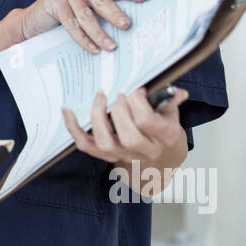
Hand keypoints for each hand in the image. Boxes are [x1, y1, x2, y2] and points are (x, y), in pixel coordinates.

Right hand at [13, 0, 149, 51]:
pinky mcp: (54, 1)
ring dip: (99, 33)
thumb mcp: (87, 5)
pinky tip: (93, 48)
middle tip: (126, 25)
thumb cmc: (68, 11)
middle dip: (114, 14)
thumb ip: (104, 7)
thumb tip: (131, 20)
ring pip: (86, 15)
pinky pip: (71, 23)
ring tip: (110, 46)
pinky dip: (83, 38)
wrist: (37, 18)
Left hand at [62, 85, 189, 165]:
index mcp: (164, 136)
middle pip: (128, 136)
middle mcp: (145, 150)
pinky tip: (67, 111)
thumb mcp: (170, 111)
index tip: (134, 89)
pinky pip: (86, 145)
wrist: (159, 154)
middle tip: (118, 94)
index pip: (147, 122)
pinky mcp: (106, 155)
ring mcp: (124, 155)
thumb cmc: (162, 125)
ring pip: (105, 142)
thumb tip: (178, 92)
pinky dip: (73, 128)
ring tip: (100, 96)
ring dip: (98, 117)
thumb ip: (170, 99)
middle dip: (119, 111)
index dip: (137, 102)